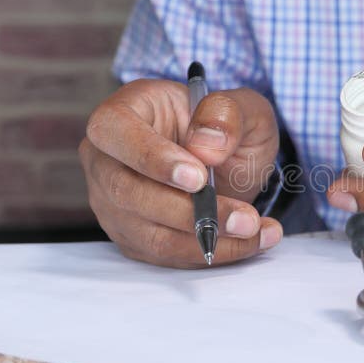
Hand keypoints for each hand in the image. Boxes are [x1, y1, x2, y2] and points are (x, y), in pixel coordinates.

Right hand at [79, 79, 282, 267]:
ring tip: (256, 230)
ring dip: (208, 239)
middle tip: (245, 218)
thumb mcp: (243, 107)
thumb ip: (228, 114)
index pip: (114, 131)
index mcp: (124, 112)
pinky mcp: (132, 237)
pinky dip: (212, 252)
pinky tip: (251, 240)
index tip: (199, 177)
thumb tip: (207, 146)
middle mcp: (106, 159)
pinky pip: (166, 255)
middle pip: (128, 192)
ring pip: (149, 234)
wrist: (230, 163)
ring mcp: (113, 202)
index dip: (152, 157)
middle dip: (191, 212)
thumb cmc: (226, 128)